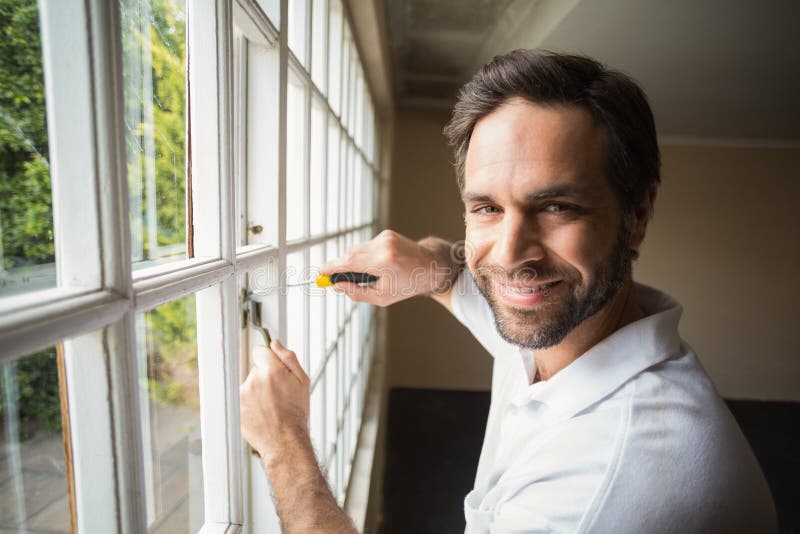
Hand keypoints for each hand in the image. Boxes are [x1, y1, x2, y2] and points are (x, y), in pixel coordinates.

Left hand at [239, 339, 309, 464]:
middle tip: (277, 393)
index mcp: (271, 371)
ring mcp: (242, 395)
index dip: (268, 359)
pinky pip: (242, 398)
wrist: (285, 441)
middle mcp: (254, 381)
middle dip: (265, 377)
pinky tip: (262, 412)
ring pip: (248, 384)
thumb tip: (276, 344)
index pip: (260, 351)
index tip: (273, 368)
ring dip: (257, 391)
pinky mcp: (235, 407)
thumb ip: (288, 358)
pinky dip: (249, 403)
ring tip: (270, 405)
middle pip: (255, 369)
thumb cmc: (296, 414)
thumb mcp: (302, 381)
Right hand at [322, 229, 458, 306]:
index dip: (331, 268)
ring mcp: (385, 237)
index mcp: (383, 262)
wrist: (431, 266)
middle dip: (341, 266)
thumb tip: (337, 287)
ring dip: (354, 261)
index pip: (348, 263)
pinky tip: (376, 265)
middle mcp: (383, 246)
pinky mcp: (387, 234)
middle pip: (349, 254)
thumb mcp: (383, 297)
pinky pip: (367, 245)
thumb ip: (357, 293)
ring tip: (365, 275)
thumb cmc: (407, 285)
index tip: (320, 274)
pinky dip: (366, 255)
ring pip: (357, 249)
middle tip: (336, 279)